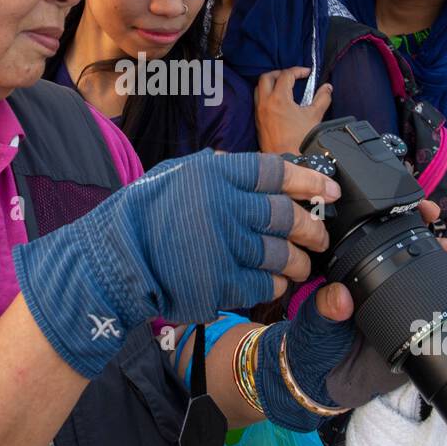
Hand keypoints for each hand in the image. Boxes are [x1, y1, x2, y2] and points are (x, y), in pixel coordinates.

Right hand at [14, 150, 340, 378]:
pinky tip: (276, 284)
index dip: (309, 179)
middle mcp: (224, 207)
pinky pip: (264, 284)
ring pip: (281, 253)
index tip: (330, 189)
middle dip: (312, 228)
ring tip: (302, 265)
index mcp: (215, 175)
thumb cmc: (144, 214)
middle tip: (321, 236)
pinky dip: (276, 285)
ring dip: (298, 261)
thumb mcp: (174, 174)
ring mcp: (224, 246)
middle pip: (285, 215)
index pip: (274, 170)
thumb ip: (211, 166)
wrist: (116, 259)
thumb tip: (239, 160)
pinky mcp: (220, 282)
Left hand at [255, 67, 332, 154]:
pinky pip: (258, 101)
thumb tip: (327, 87)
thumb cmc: (301, 141)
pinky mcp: (258, 121)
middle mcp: (265, 103)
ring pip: (259, 88)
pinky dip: (266, 95)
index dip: (298, 70)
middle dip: (280, 73)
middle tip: (292, 76)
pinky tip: (278, 101)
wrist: (288, 161)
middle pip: (266, 77)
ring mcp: (259, 112)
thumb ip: (323, 98)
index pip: (286, 75)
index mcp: (279, 99)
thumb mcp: (315, 116)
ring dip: (270, 83)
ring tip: (284, 86)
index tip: (307, 73)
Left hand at [322, 199, 446, 409]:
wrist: (328, 387)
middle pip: (427, 257)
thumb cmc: (317, 347)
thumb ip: (324, 310)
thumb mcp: (316, 324)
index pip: (390, 238)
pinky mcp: (425, 336)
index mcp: (364, 273)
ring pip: (445, 284)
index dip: (412, 218)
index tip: (428, 209)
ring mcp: (411, 309)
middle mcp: (391, 285)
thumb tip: (338, 297)